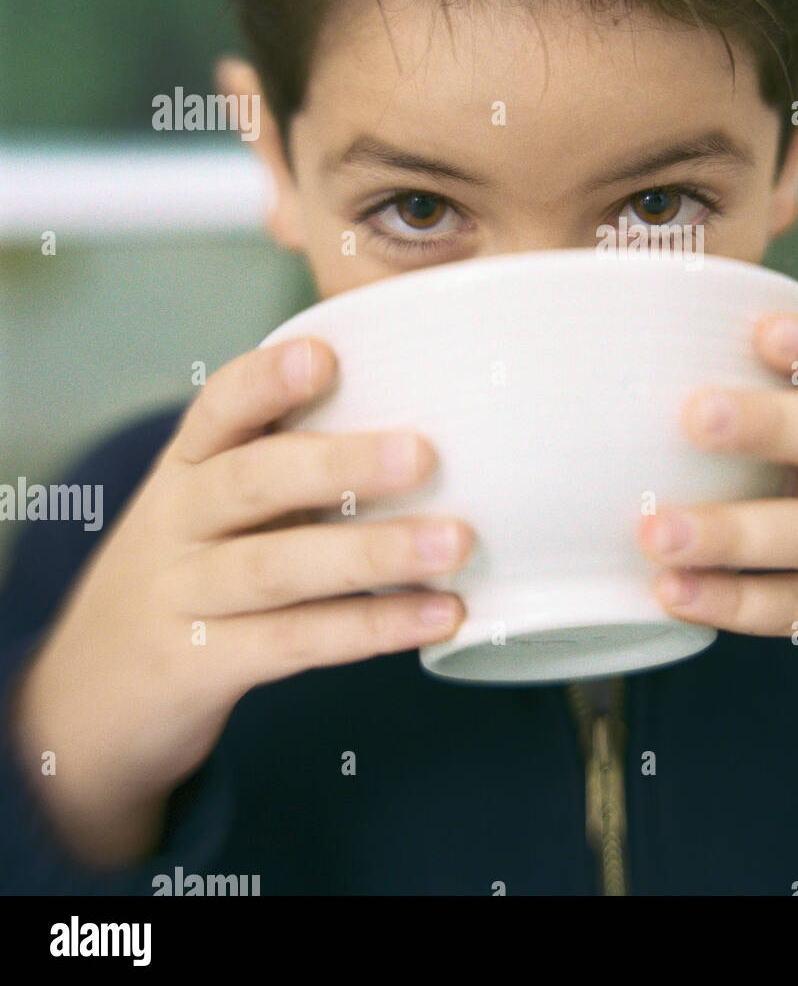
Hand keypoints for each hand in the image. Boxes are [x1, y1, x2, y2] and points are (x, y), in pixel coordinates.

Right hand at [9, 338, 472, 865]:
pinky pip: (295, 642)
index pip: (217, 408)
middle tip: (425, 454)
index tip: (324, 354)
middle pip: (252, 481)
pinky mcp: (199, 667)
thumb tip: (424, 414)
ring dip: (374, 553)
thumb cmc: (188, 576)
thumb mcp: (209, 510)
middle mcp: (176, 523)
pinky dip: (372, 628)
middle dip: (340, 464)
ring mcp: (182, 597)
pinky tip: (439, 613)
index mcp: (186, 469)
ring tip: (454, 542)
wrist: (83, 703)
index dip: (266, 379)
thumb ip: (288, 463)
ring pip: (278, 567)